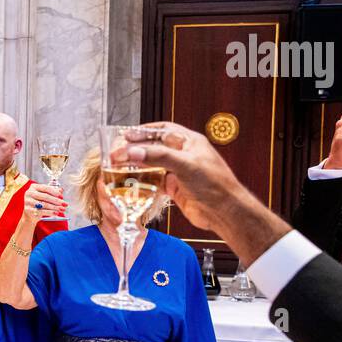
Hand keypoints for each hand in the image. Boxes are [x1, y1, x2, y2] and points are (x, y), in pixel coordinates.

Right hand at [22, 183, 66, 221]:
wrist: (30, 214)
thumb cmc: (39, 202)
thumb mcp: (45, 195)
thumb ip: (52, 192)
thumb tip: (61, 190)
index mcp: (34, 187)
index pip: (46, 188)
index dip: (55, 192)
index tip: (62, 196)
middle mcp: (29, 193)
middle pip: (45, 196)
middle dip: (56, 201)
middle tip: (65, 204)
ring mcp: (28, 202)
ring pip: (44, 204)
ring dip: (55, 207)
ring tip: (62, 209)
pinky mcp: (28, 210)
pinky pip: (41, 211)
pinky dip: (50, 212)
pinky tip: (56, 213)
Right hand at [117, 123, 244, 233]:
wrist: (224, 212)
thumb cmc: (216, 185)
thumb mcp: (185, 165)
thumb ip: (158, 156)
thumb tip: (134, 151)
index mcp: (190, 143)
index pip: (163, 130)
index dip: (144, 131)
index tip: (127, 135)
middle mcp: (184, 156)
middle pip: (154, 148)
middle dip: (136, 150)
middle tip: (118, 153)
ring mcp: (179, 172)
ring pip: (152, 165)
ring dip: (137, 166)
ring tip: (120, 167)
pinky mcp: (175, 188)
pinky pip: (154, 182)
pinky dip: (143, 182)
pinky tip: (133, 183)